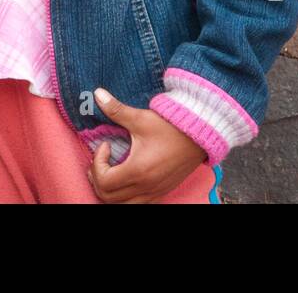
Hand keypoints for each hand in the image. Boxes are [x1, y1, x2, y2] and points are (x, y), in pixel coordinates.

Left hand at [87, 86, 206, 202]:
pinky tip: (126, 176)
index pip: (104, 181)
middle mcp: (145, 187)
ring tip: (110, 170)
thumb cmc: (171, 127)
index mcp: (138, 171)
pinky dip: (124, 195)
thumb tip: (98, 94)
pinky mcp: (161, 192)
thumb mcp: (141, 118)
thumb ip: (116, 109)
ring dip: (110, 190)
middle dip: (98, 178)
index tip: (105, 145)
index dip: (97, 163)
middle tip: (101, 159)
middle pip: (108, 197)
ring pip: (121, 204)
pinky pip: (136, 203)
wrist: (200, 136)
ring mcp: (154, 192)